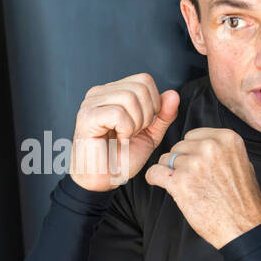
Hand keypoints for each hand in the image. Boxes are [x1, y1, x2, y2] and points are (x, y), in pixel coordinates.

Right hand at [69, 73, 179, 191]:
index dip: (153, 104)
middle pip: (140, 88)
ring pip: (130, 98)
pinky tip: (118, 140)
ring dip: (135, 124)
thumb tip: (173, 94)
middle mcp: (99, 92)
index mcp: (113, 92)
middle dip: (146, 115)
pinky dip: (125, 131)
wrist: (103, 180)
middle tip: (133, 133)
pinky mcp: (86, 117)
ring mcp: (91, 103)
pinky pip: (118, 114)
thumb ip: (163, 115)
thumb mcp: (150, 134)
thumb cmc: (120, 158)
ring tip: (125, 137)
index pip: (144, 80)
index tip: (143, 126)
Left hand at [144, 128, 260, 249]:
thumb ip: (222, 149)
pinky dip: (154, 178)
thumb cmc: (242, 200)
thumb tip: (201, 145)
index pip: (193, 135)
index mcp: (226, 139)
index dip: (191, 150)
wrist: (243, 227)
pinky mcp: (180, 182)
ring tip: (185, 186)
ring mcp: (194, 164)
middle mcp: (210, 147)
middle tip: (192, 179)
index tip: (194, 162)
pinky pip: (155, 172)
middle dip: (180, 161)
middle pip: (178, 146)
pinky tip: (158, 182)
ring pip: (166, 159)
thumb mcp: (241, 163)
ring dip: (170, 172)